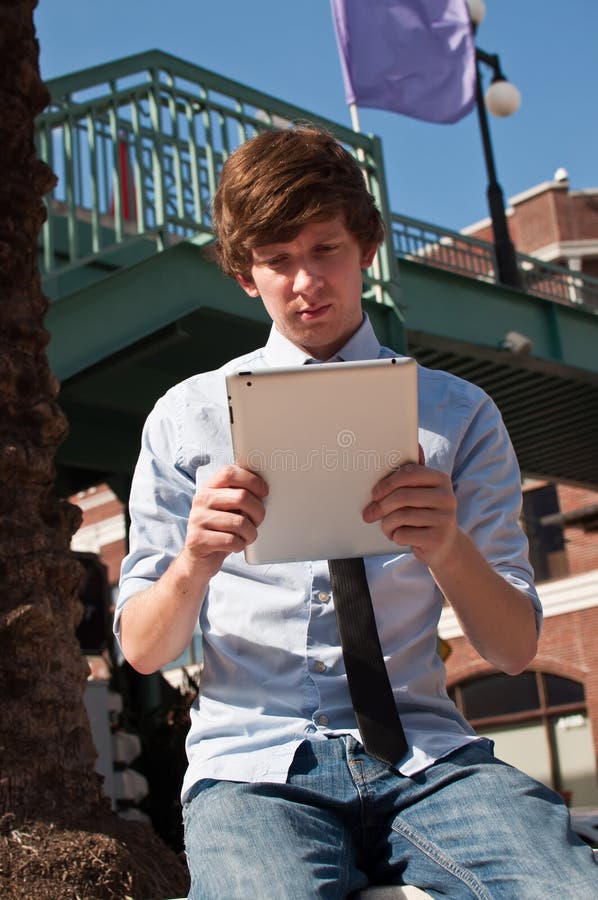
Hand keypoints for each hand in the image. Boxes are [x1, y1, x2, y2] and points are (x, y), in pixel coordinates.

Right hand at [183, 464, 267, 577]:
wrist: (198, 559)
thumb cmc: (221, 531)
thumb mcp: (229, 510)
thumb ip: (240, 497)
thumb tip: (264, 491)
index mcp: (209, 488)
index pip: (229, 472)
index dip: (251, 480)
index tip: (264, 492)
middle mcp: (200, 500)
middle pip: (241, 497)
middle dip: (258, 512)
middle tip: (258, 521)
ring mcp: (197, 519)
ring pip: (240, 522)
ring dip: (250, 533)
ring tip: (247, 536)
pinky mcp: (197, 540)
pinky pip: (231, 540)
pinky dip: (240, 545)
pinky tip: (236, 546)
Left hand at [362, 446, 458, 568]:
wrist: (445, 545)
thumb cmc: (426, 513)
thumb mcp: (423, 492)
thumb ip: (415, 472)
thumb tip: (416, 444)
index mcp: (441, 479)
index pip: (409, 473)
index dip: (387, 483)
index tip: (375, 494)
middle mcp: (447, 497)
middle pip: (403, 496)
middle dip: (381, 506)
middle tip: (370, 514)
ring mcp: (445, 519)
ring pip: (401, 516)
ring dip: (387, 524)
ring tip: (386, 527)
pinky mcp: (439, 538)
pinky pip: (405, 534)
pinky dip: (395, 536)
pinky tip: (398, 536)